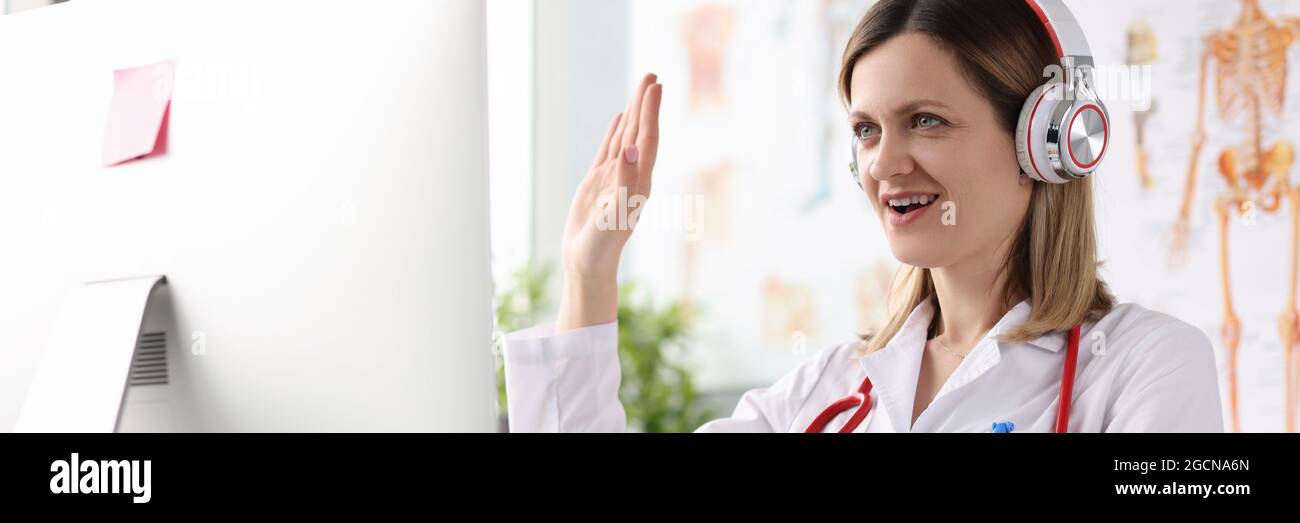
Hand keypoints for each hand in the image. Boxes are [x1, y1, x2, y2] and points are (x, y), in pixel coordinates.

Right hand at [556, 73, 662, 330]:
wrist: (587, 263)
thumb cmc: (602, 244)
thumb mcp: (614, 212)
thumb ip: (625, 180)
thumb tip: (632, 149)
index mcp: (639, 181)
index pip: (647, 139)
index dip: (651, 112)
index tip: (655, 87)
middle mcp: (631, 175)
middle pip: (640, 132)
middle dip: (645, 104)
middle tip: (651, 75)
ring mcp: (614, 177)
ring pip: (626, 137)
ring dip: (633, 113)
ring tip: (640, 87)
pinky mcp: (597, 183)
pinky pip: (608, 149)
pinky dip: (615, 132)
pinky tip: (620, 119)